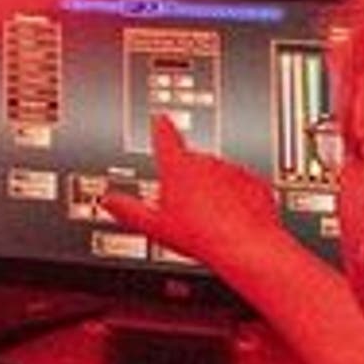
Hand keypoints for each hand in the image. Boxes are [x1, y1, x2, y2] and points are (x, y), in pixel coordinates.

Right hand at [99, 112, 289, 275]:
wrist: (245, 245)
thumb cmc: (201, 236)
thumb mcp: (155, 226)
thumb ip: (130, 210)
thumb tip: (109, 201)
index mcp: (178, 168)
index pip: (165, 139)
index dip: (161, 127)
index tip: (160, 118)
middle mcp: (206, 162)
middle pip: (192, 161)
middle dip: (189, 178)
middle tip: (186, 208)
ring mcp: (233, 171)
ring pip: (219, 174)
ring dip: (214, 189)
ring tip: (211, 218)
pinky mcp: (254, 183)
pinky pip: (242, 186)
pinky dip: (237, 198)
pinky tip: (233, 219)